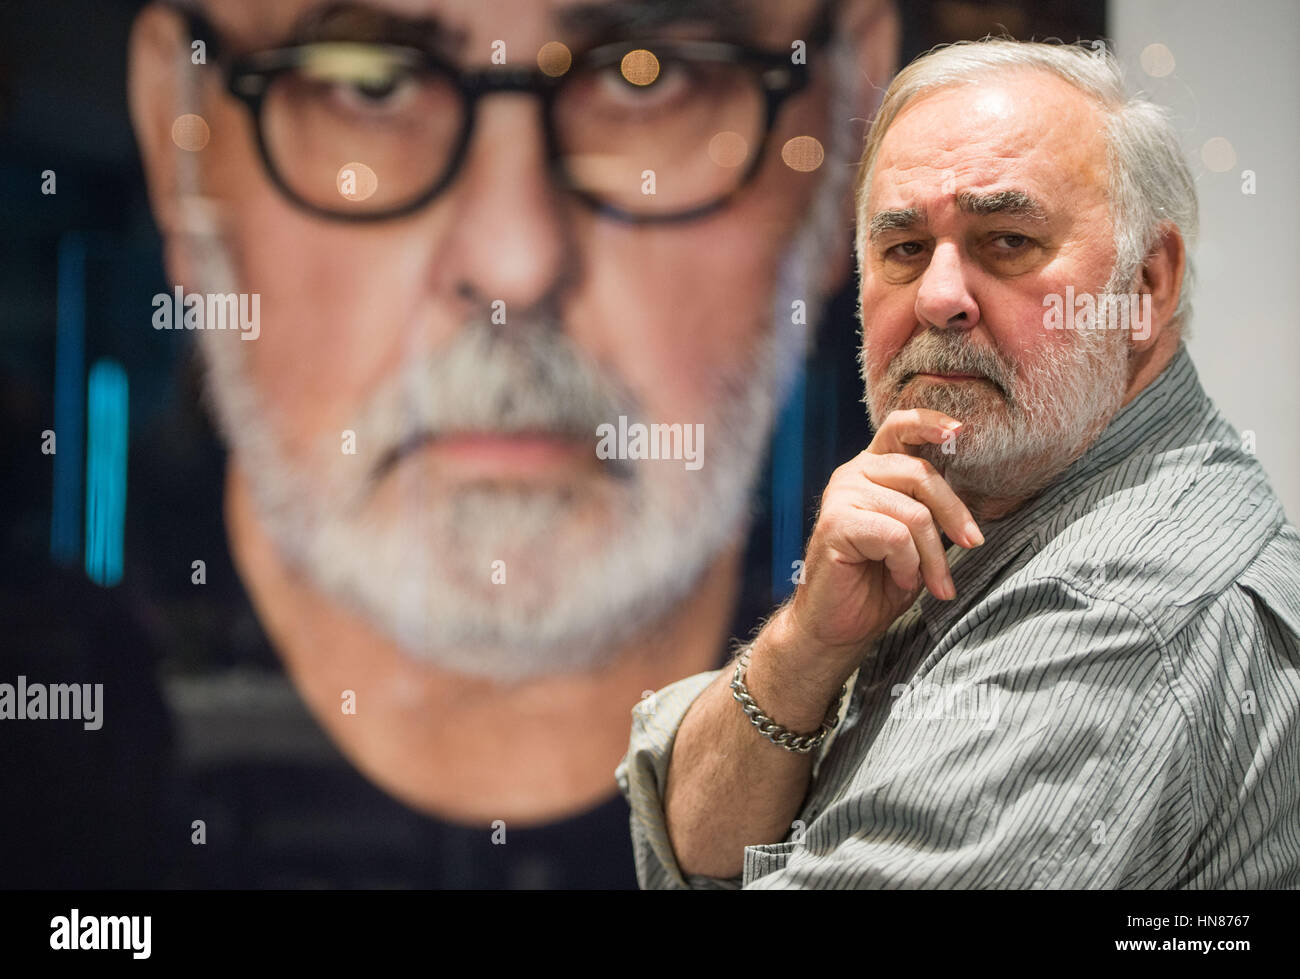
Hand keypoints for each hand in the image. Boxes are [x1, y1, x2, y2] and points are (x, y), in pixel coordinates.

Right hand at [786, 408, 983, 667]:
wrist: (838, 626)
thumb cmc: (878, 582)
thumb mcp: (914, 536)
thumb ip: (929, 506)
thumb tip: (974, 492)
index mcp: (872, 468)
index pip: (899, 426)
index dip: (930, 423)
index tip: (960, 431)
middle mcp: (853, 473)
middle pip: (921, 474)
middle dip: (955, 515)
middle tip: (972, 546)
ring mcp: (840, 496)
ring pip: (914, 513)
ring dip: (932, 556)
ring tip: (930, 582)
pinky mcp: (835, 524)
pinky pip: (896, 537)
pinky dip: (907, 565)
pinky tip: (900, 579)